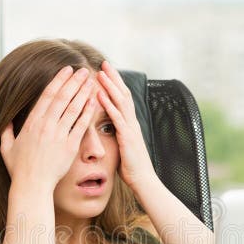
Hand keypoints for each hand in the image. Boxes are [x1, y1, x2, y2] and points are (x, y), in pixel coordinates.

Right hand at [0, 66, 96, 192]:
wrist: (32, 186)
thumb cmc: (19, 170)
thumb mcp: (7, 148)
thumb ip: (6, 132)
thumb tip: (5, 122)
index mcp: (32, 123)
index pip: (47, 96)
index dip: (58, 81)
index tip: (66, 70)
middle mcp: (45, 126)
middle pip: (62, 97)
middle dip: (73, 81)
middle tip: (82, 70)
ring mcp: (58, 136)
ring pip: (73, 108)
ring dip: (83, 92)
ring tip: (91, 81)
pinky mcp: (70, 147)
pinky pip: (81, 126)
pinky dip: (87, 112)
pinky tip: (94, 102)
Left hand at [96, 61, 157, 190]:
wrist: (143, 181)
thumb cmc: (131, 167)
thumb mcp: (122, 147)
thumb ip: (118, 135)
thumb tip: (109, 130)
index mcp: (130, 124)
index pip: (123, 98)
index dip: (115, 84)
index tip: (106, 71)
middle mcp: (132, 122)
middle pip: (124, 94)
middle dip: (114, 78)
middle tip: (104, 63)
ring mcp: (131, 129)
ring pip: (121, 102)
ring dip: (110, 86)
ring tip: (100, 73)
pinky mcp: (127, 137)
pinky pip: (117, 118)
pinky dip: (108, 105)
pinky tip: (99, 95)